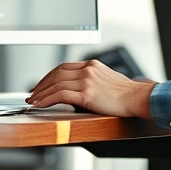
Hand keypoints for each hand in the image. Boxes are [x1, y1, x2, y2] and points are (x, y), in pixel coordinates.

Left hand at [29, 60, 156, 118]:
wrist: (138, 97)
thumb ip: (91, 82)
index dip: (49, 76)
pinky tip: (41, 105)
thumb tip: (76, 94)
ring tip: (33, 101)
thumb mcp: (106, 80)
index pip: (63, 67)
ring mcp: (87, 80)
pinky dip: (47, 99)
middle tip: (32, 94)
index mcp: (92, 65)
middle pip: (56, 73)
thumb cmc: (126, 94)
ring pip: (56, 83)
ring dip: (41, 93)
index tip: (42, 84)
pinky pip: (60, 94)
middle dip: (41, 84)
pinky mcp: (87, 93)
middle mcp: (87, 69)